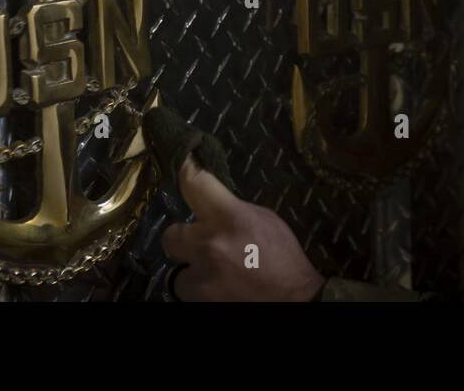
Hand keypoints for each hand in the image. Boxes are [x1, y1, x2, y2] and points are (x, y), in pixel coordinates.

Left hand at [145, 109, 324, 301]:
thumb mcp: (264, 219)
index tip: (181, 163)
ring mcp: (200, 277)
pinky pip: (187, 290)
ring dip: (193, 267)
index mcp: (229, 217)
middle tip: (201, 241)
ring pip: (177, 267)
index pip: (194, 184)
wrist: (292, 300)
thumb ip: (232, 210)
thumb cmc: (282, 256)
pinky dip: (199, 288)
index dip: (184, 171)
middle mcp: (209, 244)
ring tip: (215, 271)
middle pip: (170, 233)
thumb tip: (209, 201)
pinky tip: (219, 287)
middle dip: (184, 237)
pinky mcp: (198, 300)